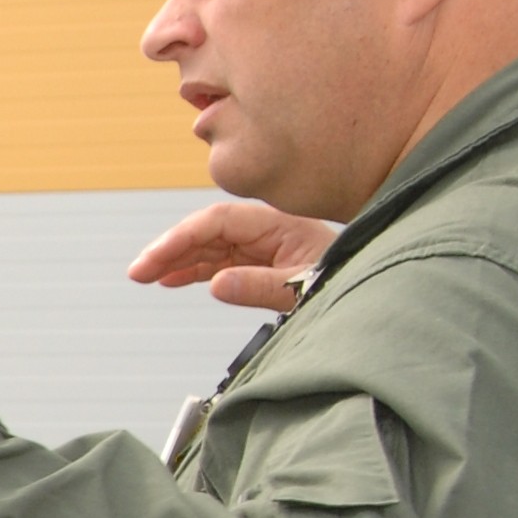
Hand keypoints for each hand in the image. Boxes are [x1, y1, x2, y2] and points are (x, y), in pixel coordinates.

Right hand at [127, 200, 335, 315]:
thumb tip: (217, 284)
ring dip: (176, 259)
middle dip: (170, 249)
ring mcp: (264, 247)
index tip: (154, 262)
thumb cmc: (350, 283)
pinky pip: (220, 262)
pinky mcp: (263, 264)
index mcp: (280, 226)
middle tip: (138, 273)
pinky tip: (171, 280)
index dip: (181, 239)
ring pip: (209, 246)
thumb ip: (262, 286)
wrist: (379, 296)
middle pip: (207, 230)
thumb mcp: (306, 288)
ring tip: (146, 277)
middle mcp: (268, 231)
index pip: (218, 221)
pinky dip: (193, 270)